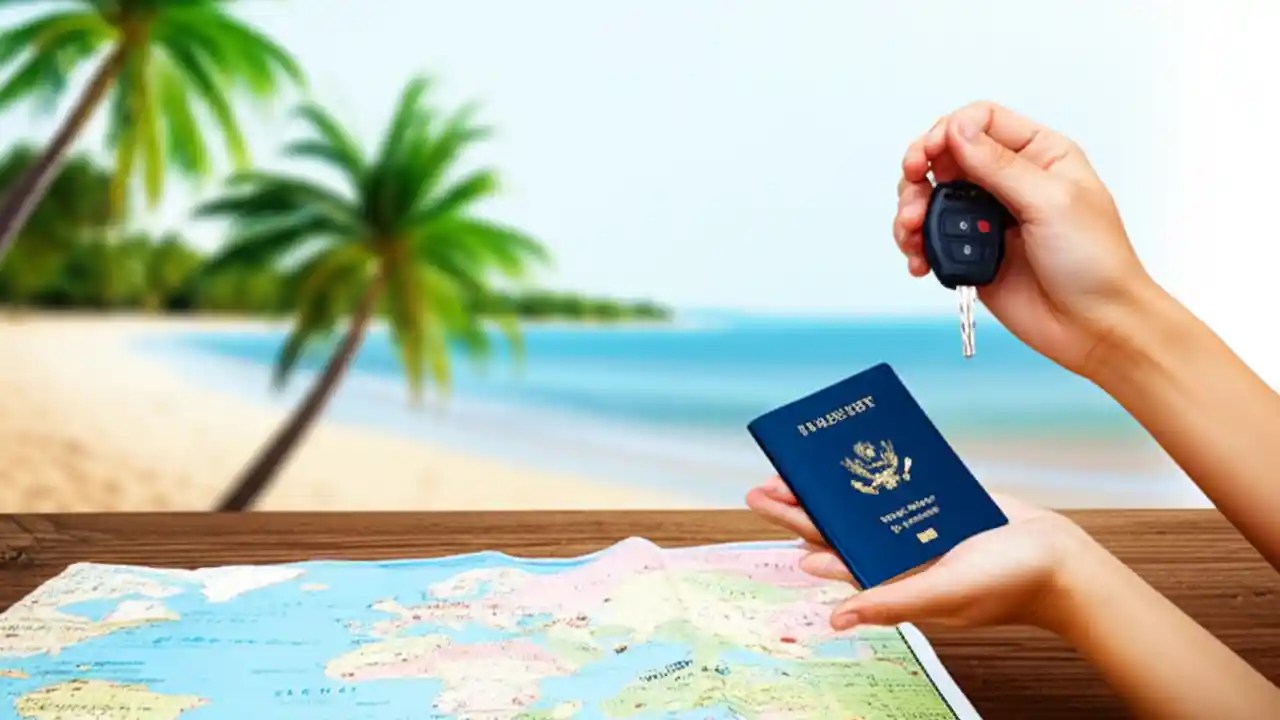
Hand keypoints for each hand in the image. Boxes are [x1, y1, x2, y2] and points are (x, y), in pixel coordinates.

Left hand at [745, 476, 1099, 632]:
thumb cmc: (1008, 586)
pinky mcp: (940, 503)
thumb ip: (893, 602)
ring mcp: (918, 527)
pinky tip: (861, 451)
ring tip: (801, 463)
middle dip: (801, 504)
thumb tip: (836, 618)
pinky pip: (903, 483)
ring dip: (835, 485)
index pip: (831, 553)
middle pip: (838, 525)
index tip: (765, 502)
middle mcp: (898, 553)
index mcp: (892, 578)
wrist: (1062, 560)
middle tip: (765, 480)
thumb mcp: (945, 593)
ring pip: (864, 503)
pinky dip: (882, 468)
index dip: (796, 529)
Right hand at [893, 101, 1157, 376]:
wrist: (1095, 327)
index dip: (948, 132)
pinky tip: (919, 259)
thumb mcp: (1052, 201)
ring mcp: (987, 218)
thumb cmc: (1095, 262)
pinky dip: (916, 245)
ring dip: (912, 210)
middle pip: (946, 156)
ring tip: (913, 233)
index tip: (929, 156)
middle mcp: (1009, 181)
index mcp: (1039, 154)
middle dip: (919, 170)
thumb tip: (958, 129)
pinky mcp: (972, 253)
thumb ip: (1000, 165)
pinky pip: (931, 239)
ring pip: (931, 197)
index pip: (980, 121)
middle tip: (913, 189)